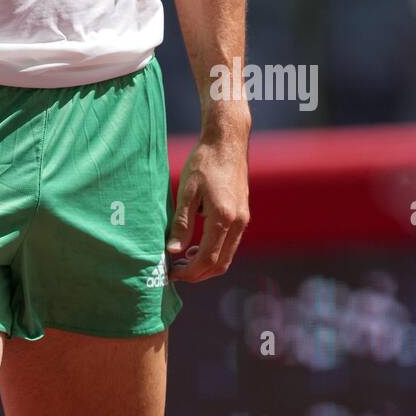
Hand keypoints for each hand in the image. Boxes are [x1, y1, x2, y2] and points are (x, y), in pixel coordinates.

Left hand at [167, 133, 248, 282]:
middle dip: (198, 273)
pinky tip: (197, 246)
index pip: (208, 258)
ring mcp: (243, 219)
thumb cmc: (204, 162)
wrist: (227, 142)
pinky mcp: (243, 215)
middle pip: (221, 263)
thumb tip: (173, 251)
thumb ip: (181, 223)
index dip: (190, 271)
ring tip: (183, 260)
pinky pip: (231, 244)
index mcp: (223, 217)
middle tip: (176, 272)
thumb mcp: (186, 191)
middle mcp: (238, 222)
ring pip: (227, 256)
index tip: (172, 273)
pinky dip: (215, 252)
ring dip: (207, 264)